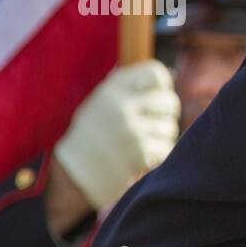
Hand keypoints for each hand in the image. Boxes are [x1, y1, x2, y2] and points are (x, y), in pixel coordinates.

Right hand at [52, 59, 179, 213]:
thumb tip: (171, 73)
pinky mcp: (140, 153)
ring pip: (170, 126)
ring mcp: (132, 130)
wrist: (75, 173)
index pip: (155, 73)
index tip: (156, 96)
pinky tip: (140, 156)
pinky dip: (157, 153)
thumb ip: (129, 87)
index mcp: (112, 90)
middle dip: (166, 113)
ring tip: (140, 141)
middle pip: (169, 100)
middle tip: (153, 122)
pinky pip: (166, 147)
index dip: (162, 85)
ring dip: (161, 136)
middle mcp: (122, 107)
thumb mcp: (102, 102)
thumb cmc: (93, 135)